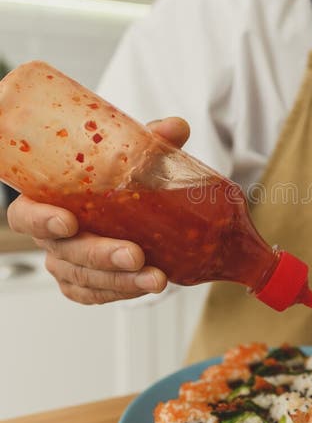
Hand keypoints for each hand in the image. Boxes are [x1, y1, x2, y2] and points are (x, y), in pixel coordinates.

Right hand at [6, 117, 190, 304]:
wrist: (137, 207)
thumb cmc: (120, 178)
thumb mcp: (135, 155)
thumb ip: (153, 142)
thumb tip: (176, 128)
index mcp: (46, 199)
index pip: (24, 214)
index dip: (41, 219)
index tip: (69, 222)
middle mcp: (50, 236)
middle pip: (63, 251)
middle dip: (100, 255)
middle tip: (135, 255)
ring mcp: (65, 262)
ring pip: (83, 278)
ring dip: (120, 280)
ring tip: (156, 277)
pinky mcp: (83, 284)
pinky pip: (95, 295)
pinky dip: (121, 292)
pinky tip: (145, 286)